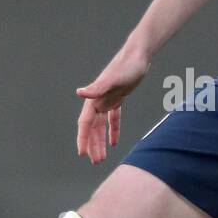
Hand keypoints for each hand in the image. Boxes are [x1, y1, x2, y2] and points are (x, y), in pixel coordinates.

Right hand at [76, 42, 150, 163]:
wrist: (138, 55)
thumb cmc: (126, 66)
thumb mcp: (113, 79)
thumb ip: (97, 87)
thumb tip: (79, 93)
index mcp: (94, 98)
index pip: (85, 123)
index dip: (83, 138)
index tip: (82, 153)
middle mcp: (98, 100)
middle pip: (92, 128)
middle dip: (93, 145)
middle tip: (96, 162)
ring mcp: (107, 100)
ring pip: (101, 126)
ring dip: (100, 141)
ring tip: (102, 158)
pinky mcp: (118, 98)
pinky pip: (113, 119)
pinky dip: (113, 130)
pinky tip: (114, 143)